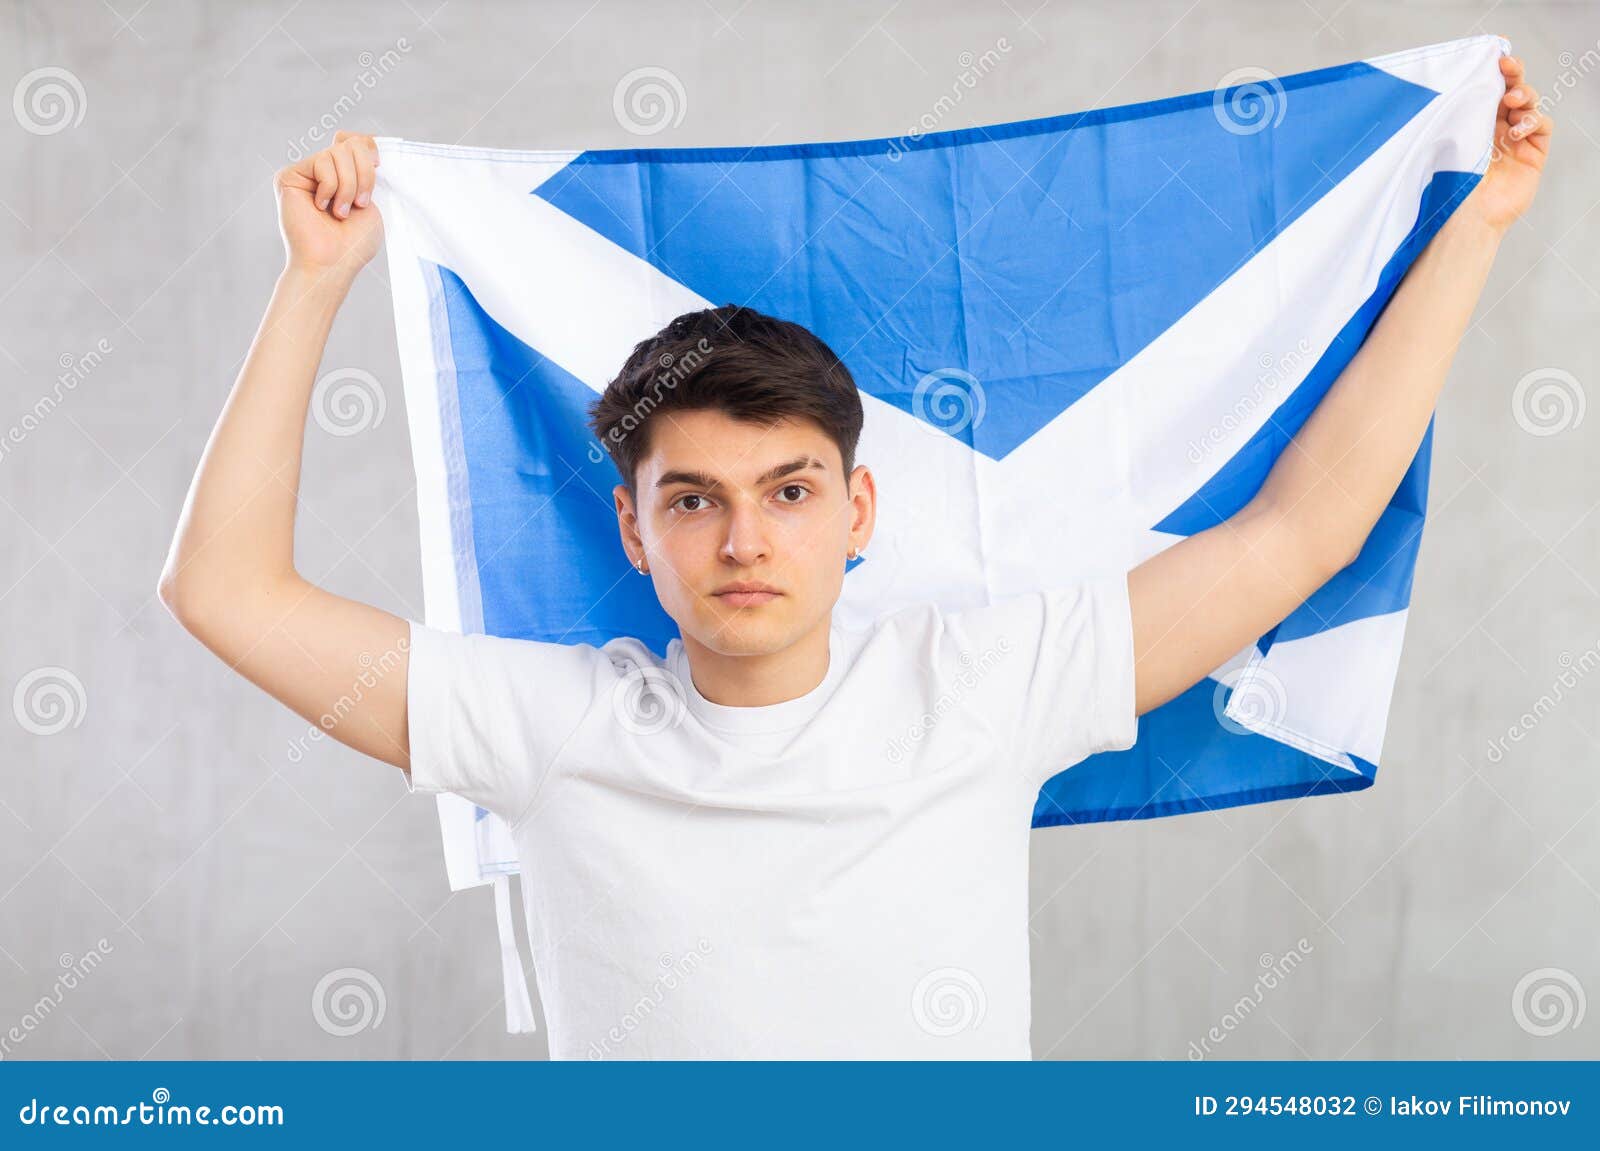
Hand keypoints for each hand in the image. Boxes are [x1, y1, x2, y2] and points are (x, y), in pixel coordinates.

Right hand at [274, 130, 382, 277]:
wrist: (332, 262)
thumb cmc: (354, 242)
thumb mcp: (373, 202)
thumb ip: (369, 171)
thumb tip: (369, 141)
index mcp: (345, 177)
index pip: (358, 141)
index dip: (370, 148)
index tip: (379, 167)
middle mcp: (325, 172)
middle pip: (352, 143)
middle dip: (364, 174)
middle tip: (359, 204)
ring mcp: (307, 173)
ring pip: (339, 151)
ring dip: (349, 186)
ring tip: (340, 212)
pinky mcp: (290, 176)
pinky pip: (322, 161)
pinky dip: (331, 186)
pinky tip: (321, 207)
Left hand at [1463, 52, 1553, 233]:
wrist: (1464, 219)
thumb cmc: (1446, 185)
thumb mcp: (1444, 142)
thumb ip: (1454, 115)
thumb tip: (1454, 82)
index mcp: (1469, 122)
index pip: (1485, 88)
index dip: (1493, 68)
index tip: (1493, 50)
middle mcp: (1493, 129)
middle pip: (1510, 89)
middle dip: (1511, 73)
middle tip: (1505, 65)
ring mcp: (1515, 140)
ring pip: (1529, 104)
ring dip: (1523, 95)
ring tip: (1511, 100)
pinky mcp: (1533, 154)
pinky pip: (1541, 126)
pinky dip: (1533, 120)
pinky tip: (1518, 128)